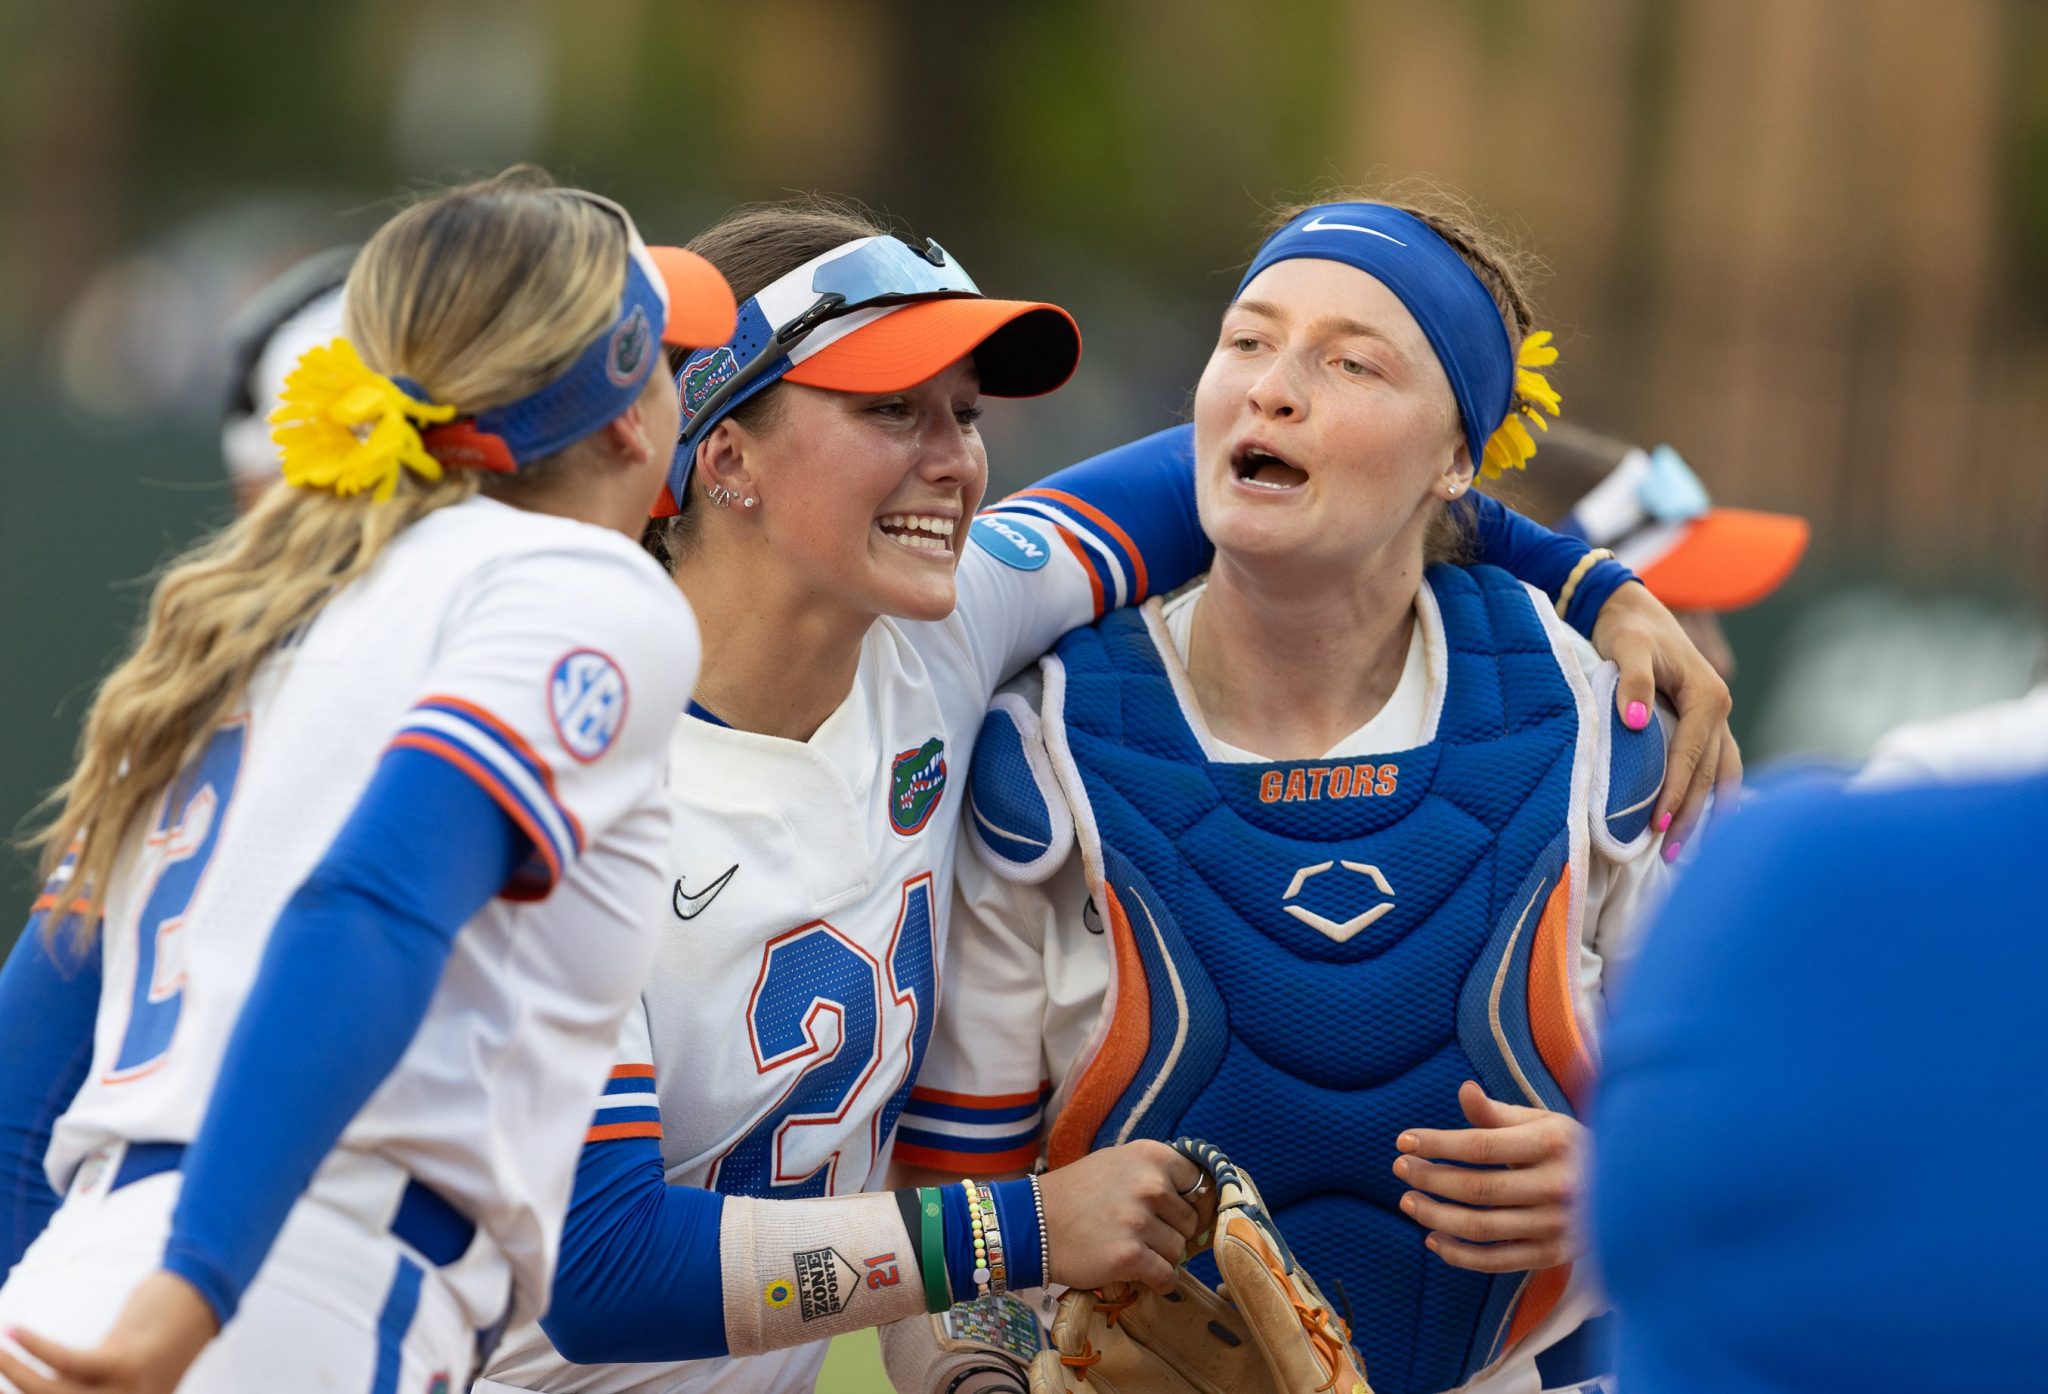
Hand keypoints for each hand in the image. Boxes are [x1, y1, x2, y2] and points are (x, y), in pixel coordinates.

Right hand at [0, 1271, 218, 1393]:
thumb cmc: (154, 1327)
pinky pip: (70, 1362)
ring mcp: (130, 1392)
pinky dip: (37, 1347)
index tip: (6, 1389)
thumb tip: (39, 1384)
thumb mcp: (113, 1362)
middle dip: (16, 1393)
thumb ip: (82, 1379)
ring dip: (14, 1371)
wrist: (204, 1294)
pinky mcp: (129, 1363)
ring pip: (53, 1393)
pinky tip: (13, 1331)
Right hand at [1036, 1140, 1201, 1293]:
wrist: (1032, 1224)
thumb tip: (1197, 1197)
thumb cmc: (1076, 1193)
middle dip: (1170, 1232)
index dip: (1185, 1201)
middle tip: (1139, 1234)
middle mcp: (1149, 1184)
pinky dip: (1158, 1281)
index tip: (1170, 1213)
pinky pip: (1167, 1276)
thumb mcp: (1116, 1163)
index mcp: (1150, 1156)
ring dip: (1160, 1257)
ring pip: (1178, 1251)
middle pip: (1189, 1221)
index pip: (1196, 1182)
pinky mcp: (1130, 1256)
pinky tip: (1139, 1274)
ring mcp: (1140, 1221)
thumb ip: (1154, 1173)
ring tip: (1130, 1250)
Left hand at [1392, 1081, 1583, 1273]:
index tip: (1403, 1140)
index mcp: (1553, 1144)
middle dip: (1429, 1178)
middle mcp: (1557, 1186)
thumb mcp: (1542, 1121)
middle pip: (1477, 1188)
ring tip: (1408, 1202)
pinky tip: (1433, 1240)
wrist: (1630, 1192)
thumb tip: (1463, 1090)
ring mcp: (1556, 1225)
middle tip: (1400, 1169)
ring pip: (1481, 1227)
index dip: (1437, 1144)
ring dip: (1436, 1217)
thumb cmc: (1571, 1149)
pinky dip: (1459, 1255)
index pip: (1481, 1146)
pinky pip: (1496, 1260)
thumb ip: (1497, 1113)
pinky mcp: (1553, 1255)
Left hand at [1589, 581, 1741, 852]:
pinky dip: (1707, 796)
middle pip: (1710, 773)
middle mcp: (1719, 709)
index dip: (1676, 792)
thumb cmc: (1628, 629)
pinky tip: (1694, 822)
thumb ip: (1631, 682)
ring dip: (1705, 813)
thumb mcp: (1627, 647)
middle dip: (1692, 815)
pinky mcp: (1704, 724)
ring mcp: (1716, 719)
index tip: (1658, 825)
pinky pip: (1713, 766)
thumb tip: (1634, 721)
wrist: (1632, 609)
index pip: (1692, 755)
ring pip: (1719, 775)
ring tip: (1685, 851)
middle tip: (1672, 856)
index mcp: (1707, 695)